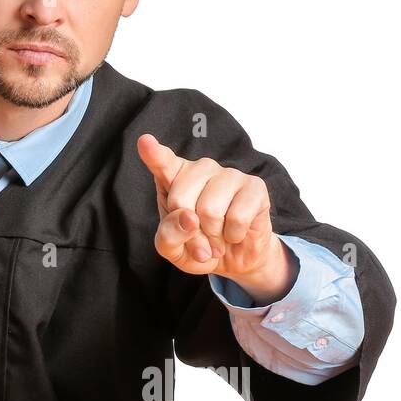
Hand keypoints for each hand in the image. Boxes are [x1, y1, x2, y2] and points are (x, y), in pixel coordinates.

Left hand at [136, 133, 291, 298]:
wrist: (235, 259)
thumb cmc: (198, 246)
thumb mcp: (172, 248)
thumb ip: (169, 235)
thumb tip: (189, 218)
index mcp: (174, 177)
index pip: (162, 162)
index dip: (153, 153)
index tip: (145, 141)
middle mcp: (200, 169)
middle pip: (181, 200)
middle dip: (189, 231)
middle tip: (200, 239)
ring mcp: (229, 174)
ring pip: (210, 211)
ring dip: (213, 236)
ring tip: (217, 237)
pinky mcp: (255, 186)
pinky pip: (237, 217)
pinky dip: (234, 235)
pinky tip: (235, 233)